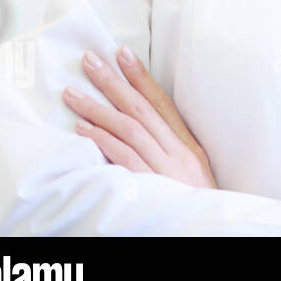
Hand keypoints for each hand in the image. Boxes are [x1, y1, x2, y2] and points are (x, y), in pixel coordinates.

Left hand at [62, 46, 217, 189]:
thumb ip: (170, 148)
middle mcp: (177, 151)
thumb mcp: (192, 172)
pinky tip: (82, 128)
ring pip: (128, 128)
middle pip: (141, 109)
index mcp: (188, 145)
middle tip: (89, 61)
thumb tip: (140, 126)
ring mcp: (164, 168)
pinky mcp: (150, 185)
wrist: (209, 228)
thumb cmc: (196, 202)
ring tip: (72, 92)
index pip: (161, 102)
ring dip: (97, 108)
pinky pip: (123, 156)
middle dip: (113, 82)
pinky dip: (102, 139)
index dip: (140, 76)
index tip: (121, 53)